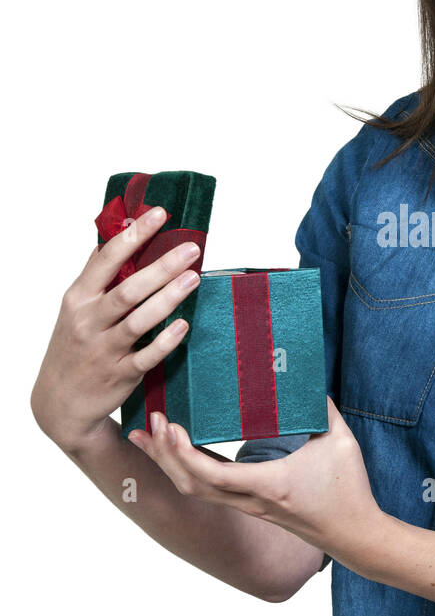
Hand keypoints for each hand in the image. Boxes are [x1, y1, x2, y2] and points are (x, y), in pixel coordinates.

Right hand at [31, 206, 202, 452]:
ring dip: (168, 298)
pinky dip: (165, 341)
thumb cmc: (74, 345)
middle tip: (191, 249)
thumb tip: (117, 233)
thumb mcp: (75, 308)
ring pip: (138, 320)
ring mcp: (104, 350)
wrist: (60, 401)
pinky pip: (146, 357)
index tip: (158, 214)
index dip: (133, 235)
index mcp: (78, 298)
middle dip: (161, 267)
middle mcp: (89, 321)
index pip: (106, 259)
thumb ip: (96, 274)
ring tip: (193, 279)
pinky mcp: (119, 375)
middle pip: (128, 289)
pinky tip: (183, 325)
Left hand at [127, 396, 385, 568]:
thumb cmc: (348, 491)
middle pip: (191, 485)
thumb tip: (305, 377)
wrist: (354, 535)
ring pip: (195, 490)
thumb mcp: (340, 442)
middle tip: (147, 423)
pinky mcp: (250, 505)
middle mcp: (250, 500)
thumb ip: (322, 408)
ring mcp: (248, 505)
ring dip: (168, 463)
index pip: (213, 475)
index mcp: (268, 485)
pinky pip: (208, 489)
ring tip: (146, 436)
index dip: (184, 454)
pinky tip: (177, 450)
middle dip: (163, 455)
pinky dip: (186, 468)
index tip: (170, 427)